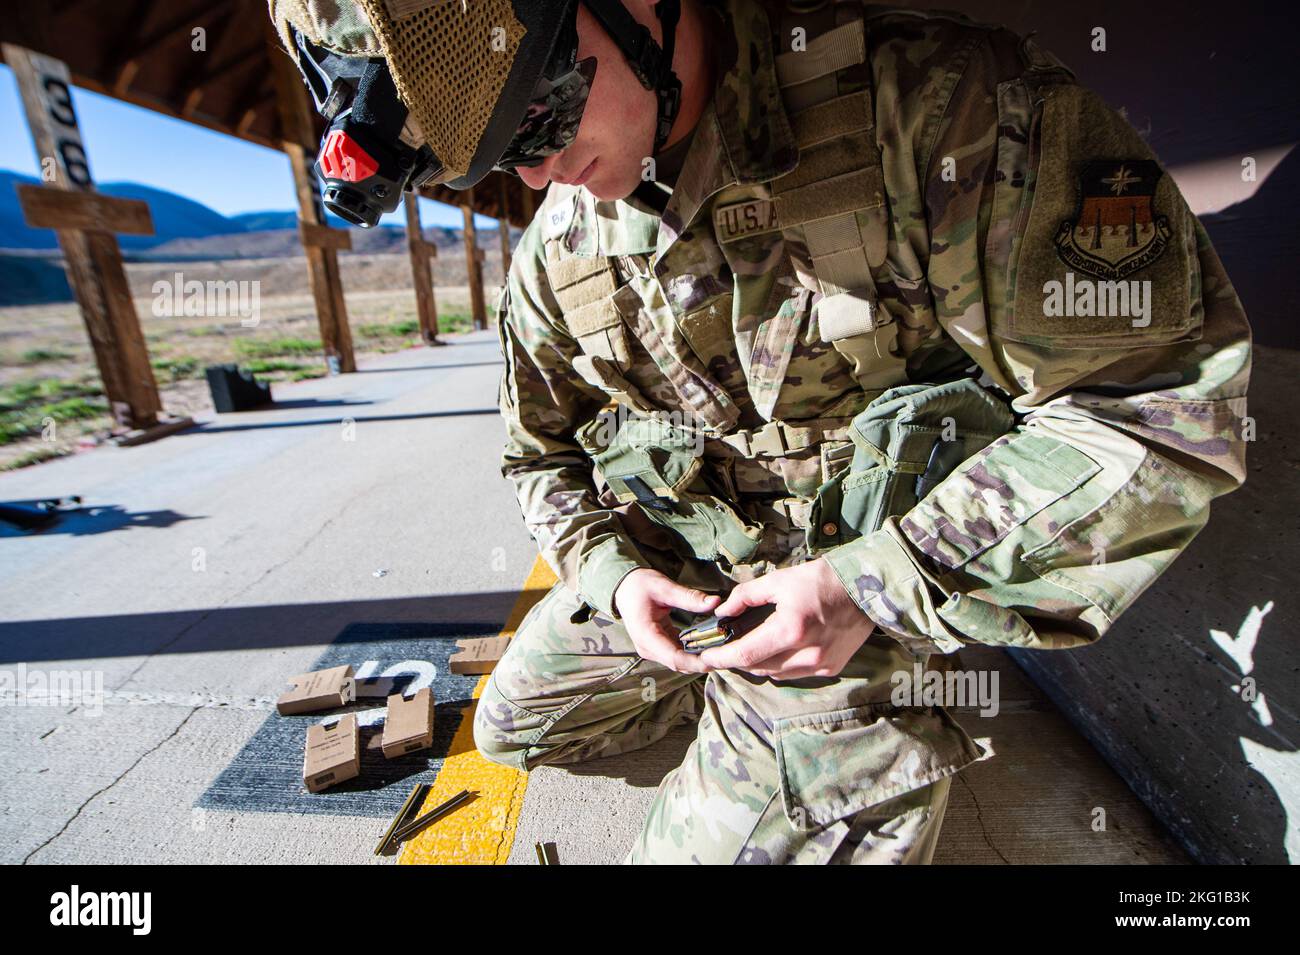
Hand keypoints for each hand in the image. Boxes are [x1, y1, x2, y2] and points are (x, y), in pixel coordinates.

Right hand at [613, 568, 720, 673]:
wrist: (624, 587)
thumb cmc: (640, 585)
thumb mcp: (664, 587)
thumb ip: (689, 597)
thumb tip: (715, 602)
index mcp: (646, 635)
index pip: (674, 658)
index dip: (696, 662)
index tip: (716, 659)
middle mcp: (647, 648)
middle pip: (678, 664)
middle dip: (701, 662)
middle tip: (726, 655)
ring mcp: (651, 649)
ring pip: (679, 662)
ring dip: (698, 658)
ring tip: (721, 650)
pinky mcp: (657, 647)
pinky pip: (677, 654)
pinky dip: (692, 652)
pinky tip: (708, 645)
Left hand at [698, 559, 874, 678]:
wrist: (865, 587)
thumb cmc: (820, 580)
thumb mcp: (778, 580)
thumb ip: (745, 597)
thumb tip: (723, 614)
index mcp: (791, 630)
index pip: (746, 654)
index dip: (721, 659)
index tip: (705, 659)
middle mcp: (806, 654)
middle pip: (759, 667)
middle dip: (737, 660)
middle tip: (722, 650)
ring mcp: (821, 665)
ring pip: (776, 674)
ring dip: (758, 664)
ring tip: (748, 648)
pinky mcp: (831, 668)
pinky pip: (795, 674)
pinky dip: (780, 665)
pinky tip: (776, 650)